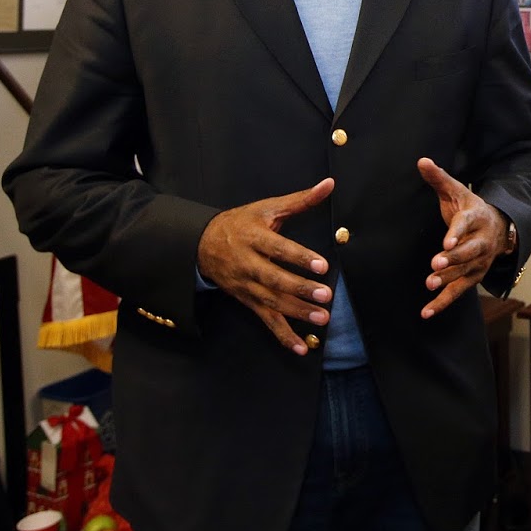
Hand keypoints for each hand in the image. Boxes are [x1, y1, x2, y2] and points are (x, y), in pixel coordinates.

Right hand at [197, 178, 333, 354]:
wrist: (201, 244)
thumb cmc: (241, 222)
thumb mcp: (267, 208)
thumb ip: (300, 200)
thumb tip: (330, 184)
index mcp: (253, 237)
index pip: (277, 249)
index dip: (299, 257)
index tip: (322, 265)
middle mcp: (247, 263)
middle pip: (274, 279)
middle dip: (300, 289)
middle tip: (326, 295)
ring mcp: (246, 285)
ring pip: (271, 302)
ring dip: (296, 313)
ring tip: (321, 318)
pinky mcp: (247, 301)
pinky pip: (265, 320)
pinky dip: (282, 335)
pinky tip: (301, 347)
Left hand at [418, 157, 508, 318]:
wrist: (499, 227)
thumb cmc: (471, 208)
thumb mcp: (457, 191)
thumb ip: (439, 178)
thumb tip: (421, 161)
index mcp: (476, 217)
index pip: (466, 224)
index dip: (457, 233)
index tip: (447, 240)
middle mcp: (482, 241)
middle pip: (469, 252)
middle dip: (453, 258)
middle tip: (435, 263)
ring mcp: (479, 261)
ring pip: (464, 272)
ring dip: (448, 279)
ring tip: (430, 284)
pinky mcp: (473, 277)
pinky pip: (458, 292)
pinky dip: (443, 302)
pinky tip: (426, 312)